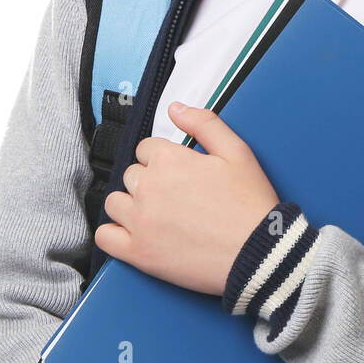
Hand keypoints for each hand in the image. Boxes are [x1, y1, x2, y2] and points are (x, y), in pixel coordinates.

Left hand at [95, 101, 280, 294]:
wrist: (258, 253)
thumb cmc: (250, 206)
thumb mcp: (238, 152)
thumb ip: (204, 123)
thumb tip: (176, 109)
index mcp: (170, 160)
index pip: (146, 148)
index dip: (163, 159)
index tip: (178, 173)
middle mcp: (149, 188)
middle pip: (131, 174)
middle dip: (149, 181)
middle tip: (174, 196)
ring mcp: (141, 221)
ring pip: (115, 202)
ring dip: (129, 204)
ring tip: (154, 215)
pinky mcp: (139, 252)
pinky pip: (105, 237)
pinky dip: (113, 234)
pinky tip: (131, 233)